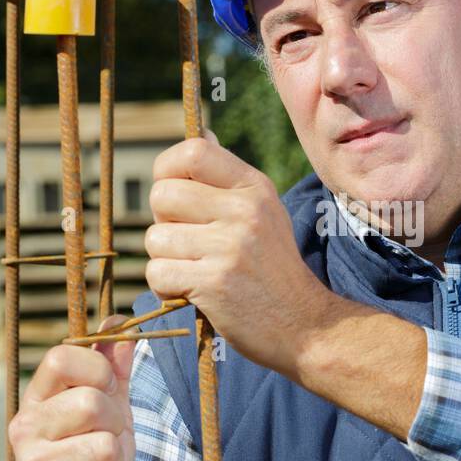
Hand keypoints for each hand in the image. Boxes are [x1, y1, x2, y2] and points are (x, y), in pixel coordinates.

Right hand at [6, 315, 135, 460]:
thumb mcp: (105, 413)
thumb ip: (113, 370)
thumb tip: (119, 323)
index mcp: (37, 399)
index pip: (62, 355)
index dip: (99, 369)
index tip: (107, 391)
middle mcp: (25, 426)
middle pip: (91, 402)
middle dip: (116, 423)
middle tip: (109, 441)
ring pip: (105, 446)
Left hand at [144, 132, 333, 372]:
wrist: (305, 326)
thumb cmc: (274, 270)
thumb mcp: (265, 213)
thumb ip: (229, 180)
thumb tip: (200, 134)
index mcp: (254, 188)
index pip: (191, 152)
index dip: (166, 171)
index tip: (174, 198)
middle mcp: (244, 211)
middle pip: (162, 195)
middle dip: (163, 223)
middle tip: (187, 243)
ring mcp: (229, 246)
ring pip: (155, 239)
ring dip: (165, 260)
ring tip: (195, 271)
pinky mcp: (215, 282)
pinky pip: (158, 274)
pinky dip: (167, 289)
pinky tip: (193, 293)